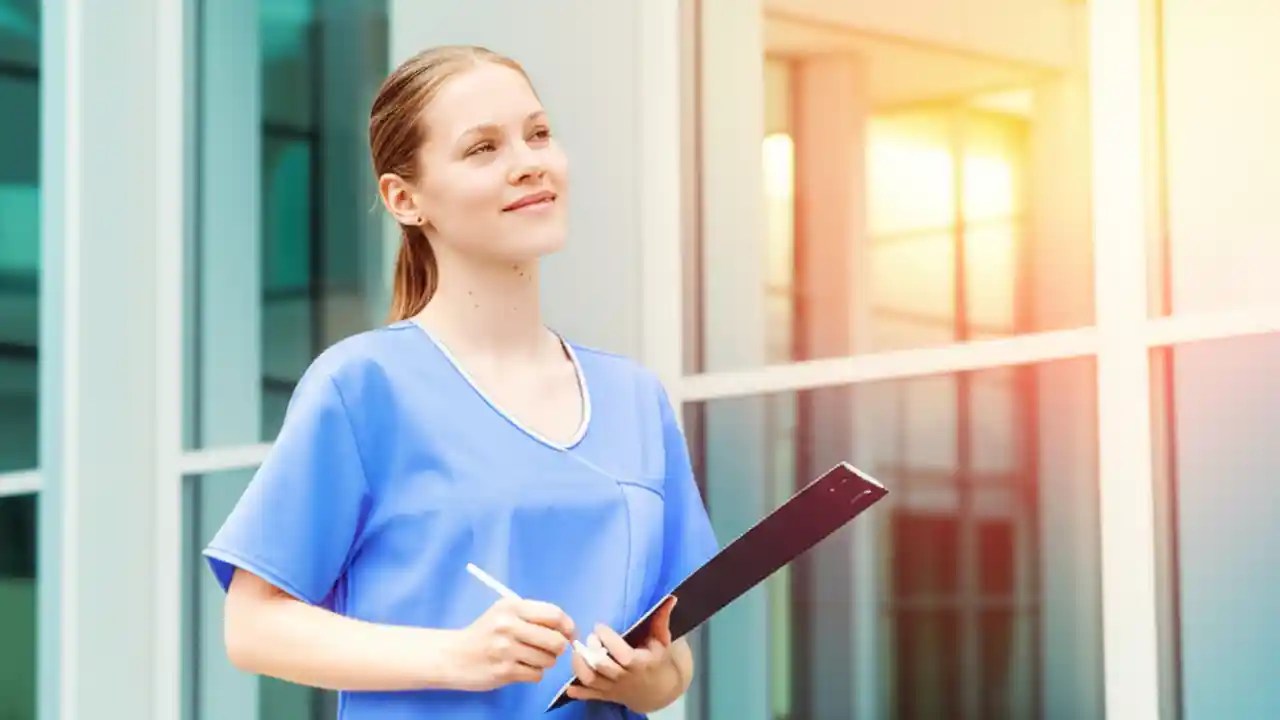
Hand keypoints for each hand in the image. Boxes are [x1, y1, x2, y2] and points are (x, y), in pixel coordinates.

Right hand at [453, 597, 575, 690]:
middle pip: (556, 640)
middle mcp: (509, 626)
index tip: (569, 634)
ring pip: (548, 660)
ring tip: (530, 657)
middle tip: (550, 649)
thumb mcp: (505, 612)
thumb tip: (568, 629)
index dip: (568, 626)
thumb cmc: (486, 632)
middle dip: (558, 647)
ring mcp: (506, 650)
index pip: (554, 615)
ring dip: (545, 662)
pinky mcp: (504, 671)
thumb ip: (534, 615)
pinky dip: (533, 673)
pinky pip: (536, 675)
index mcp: (512, 606)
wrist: (454, 655)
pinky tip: (520, 667)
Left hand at [566, 596, 683, 711]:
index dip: (608, 639)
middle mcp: (626, 677)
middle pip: (603, 666)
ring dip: (580, 666)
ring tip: (577, 652)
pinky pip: (589, 695)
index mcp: (640, 663)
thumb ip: (661, 620)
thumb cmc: (658, 660)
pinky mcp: (607, 695)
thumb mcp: (662, 641)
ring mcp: (615, 688)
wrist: (659, 691)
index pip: (622, 654)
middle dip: (593, 650)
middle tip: (589, 638)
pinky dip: (578, 691)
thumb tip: (670, 598)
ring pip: (592, 680)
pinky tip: (570, 684)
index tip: (599, 626)